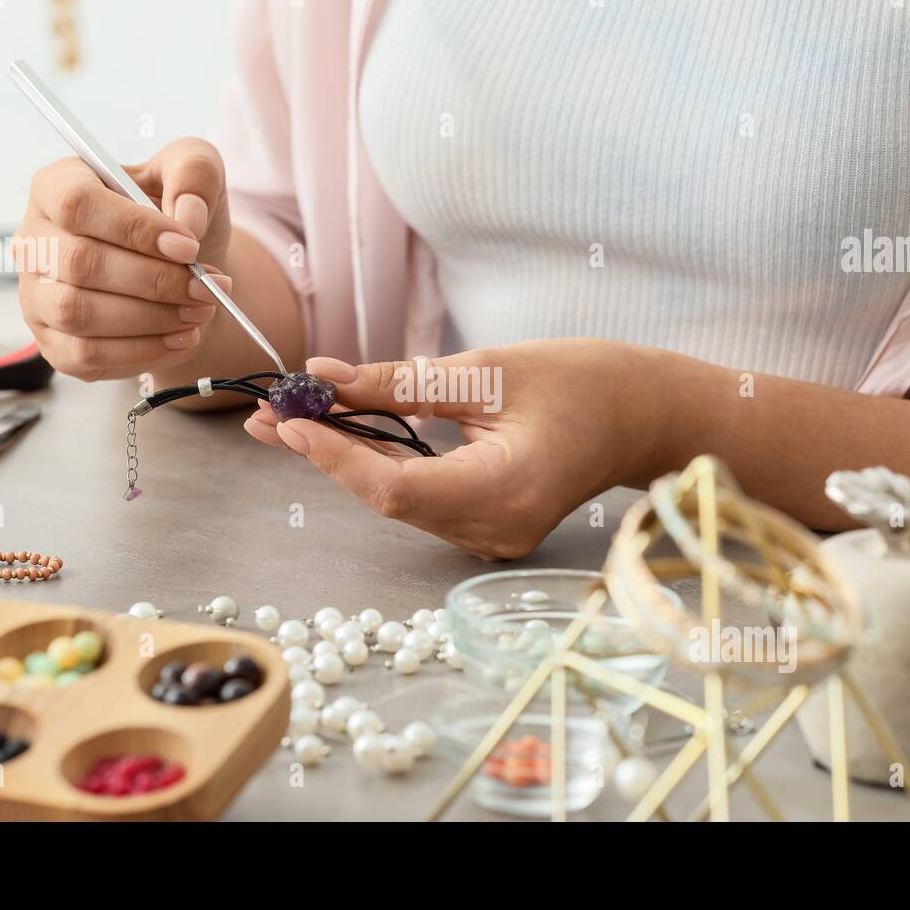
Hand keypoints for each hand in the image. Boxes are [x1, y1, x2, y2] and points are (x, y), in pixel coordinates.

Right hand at [15, 136, 234, 380]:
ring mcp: (36, 295)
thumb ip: (194, 173)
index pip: (76, 203)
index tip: (189, 246)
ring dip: (150, 319)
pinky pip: (85, 354)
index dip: (133, 227)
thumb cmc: (176, 220)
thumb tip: (188, 217)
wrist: (179, 274)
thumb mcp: (194, 174)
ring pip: (78, 313)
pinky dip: (142, 351)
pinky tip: (182, 338)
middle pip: (81, 263)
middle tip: (208, 288)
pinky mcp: (52, 341)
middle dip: (155, 281)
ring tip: (200, 312)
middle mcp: (35, 240)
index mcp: (56, 186)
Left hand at [242, 339, 653, 558]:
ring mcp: (493, 538)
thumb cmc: (582, 381)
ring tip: (291, 417)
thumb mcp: (487, 371)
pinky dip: (380, 469)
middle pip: (389, 500)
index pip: (396, 489)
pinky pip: (421, 503)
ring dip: (345, 461)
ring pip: (399, 504)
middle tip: (266, 411)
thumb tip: (321, 375)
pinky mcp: (488, 529)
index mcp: (507, 491)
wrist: (643, 415)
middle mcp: (496, 531)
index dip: (333, 456)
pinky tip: (342, 437)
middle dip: (325, 454)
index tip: (284, 416)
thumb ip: (400, 381)